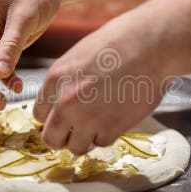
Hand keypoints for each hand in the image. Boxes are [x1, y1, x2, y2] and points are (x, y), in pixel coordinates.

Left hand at [32, 3, 175, 154]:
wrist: (151, 46)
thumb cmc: (120, 44)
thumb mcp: (79, 56)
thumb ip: (65, 82)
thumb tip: (60, 102)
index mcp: (54, 80)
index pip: (39, 114)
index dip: (52, 117)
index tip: (64, 117)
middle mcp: (65, 102)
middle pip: (51, 138)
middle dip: (63, 137)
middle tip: (77, 131)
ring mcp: (86, 119)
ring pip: (75, 148)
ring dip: (86, 139)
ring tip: (100, 123)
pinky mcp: (110, 129)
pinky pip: (101, 143)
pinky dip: (109, 135)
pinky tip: (118, 116)